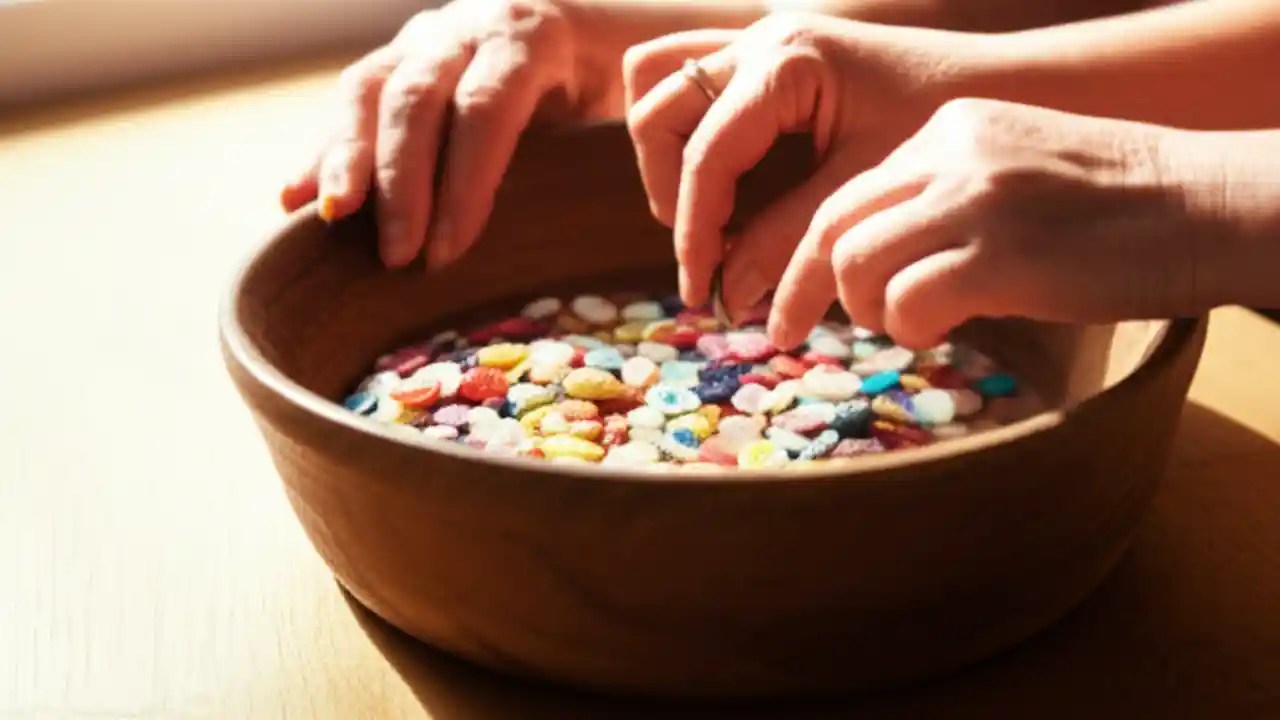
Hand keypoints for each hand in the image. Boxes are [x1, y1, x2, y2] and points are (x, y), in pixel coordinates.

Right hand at [280, 0, 710, 268]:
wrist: (611, 28)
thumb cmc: (631, 85)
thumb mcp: (637, 101)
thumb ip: (625, 140)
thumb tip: (638, 221)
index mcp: (534, 30)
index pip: (486, 106)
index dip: (464, 182)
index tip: (448, 253)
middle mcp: (470, 22)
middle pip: (417, 96)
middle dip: (401, 182)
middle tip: (395, 257)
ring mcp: (429, 35)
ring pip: (371, 89)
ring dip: (347, 158)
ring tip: (329, 219)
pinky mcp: (403, 59)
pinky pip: (355, 98)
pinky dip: (324, 148)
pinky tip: (294, 198)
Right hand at [624, 13, 998, 313]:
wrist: (1001, 84)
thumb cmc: (941, 129)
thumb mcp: (860, 191)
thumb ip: (786, 241)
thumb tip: (727, 298)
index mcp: (785, 63)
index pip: (704, 155)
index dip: (694, 232)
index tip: (701, 290)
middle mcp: (760, 40)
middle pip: (658, 110)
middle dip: (667, 190)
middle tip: (705, 252)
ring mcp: (759, 39)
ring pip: (661, 80)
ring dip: (667, 152)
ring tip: (704, 215)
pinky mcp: (768, 53)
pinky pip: (692, 78)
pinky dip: (688, 129)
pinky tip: (723, 184)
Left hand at [772, 98, 1223, 348]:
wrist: (1205, 203)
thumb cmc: (1115, 207)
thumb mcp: (1012, 176)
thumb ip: (942, 202)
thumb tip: (878, 264)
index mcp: (948, 132)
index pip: (848, 192)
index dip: (812, 252)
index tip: (796, 295)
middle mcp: (951, 153)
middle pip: (833, 224)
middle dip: (804, 285)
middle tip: (793, 330)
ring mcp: (975, 201)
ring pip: (856, 262)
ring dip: (864, 309)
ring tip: (903, 323)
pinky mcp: (1001, 254)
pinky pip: (906, 301)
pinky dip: (908, 328)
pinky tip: (942, 330)